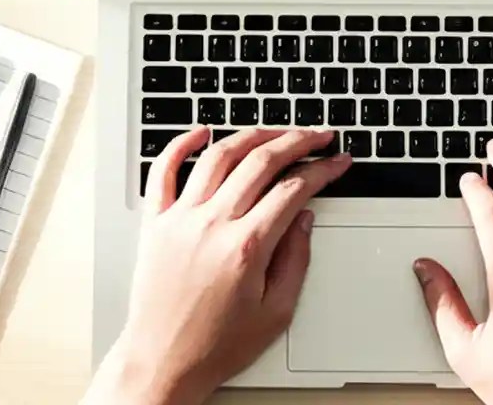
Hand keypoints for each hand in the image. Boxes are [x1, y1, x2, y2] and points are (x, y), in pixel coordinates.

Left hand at [84, 127, 349, 404]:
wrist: (163, 361)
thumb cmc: (216, 345)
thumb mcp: (276, 312)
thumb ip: (296, 260)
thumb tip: (304, 218)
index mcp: (246, 247)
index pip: (293, 189)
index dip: (322, 170)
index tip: (337, 162)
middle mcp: (212, 225)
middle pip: (261, 162)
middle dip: (297, 141)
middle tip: (317, 136)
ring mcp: (180, 219)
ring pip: (218, 156)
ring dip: (252, 135)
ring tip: (275, 131)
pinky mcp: (155, 222)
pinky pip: (164, 170)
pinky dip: (181, 144)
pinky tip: (200, 132)